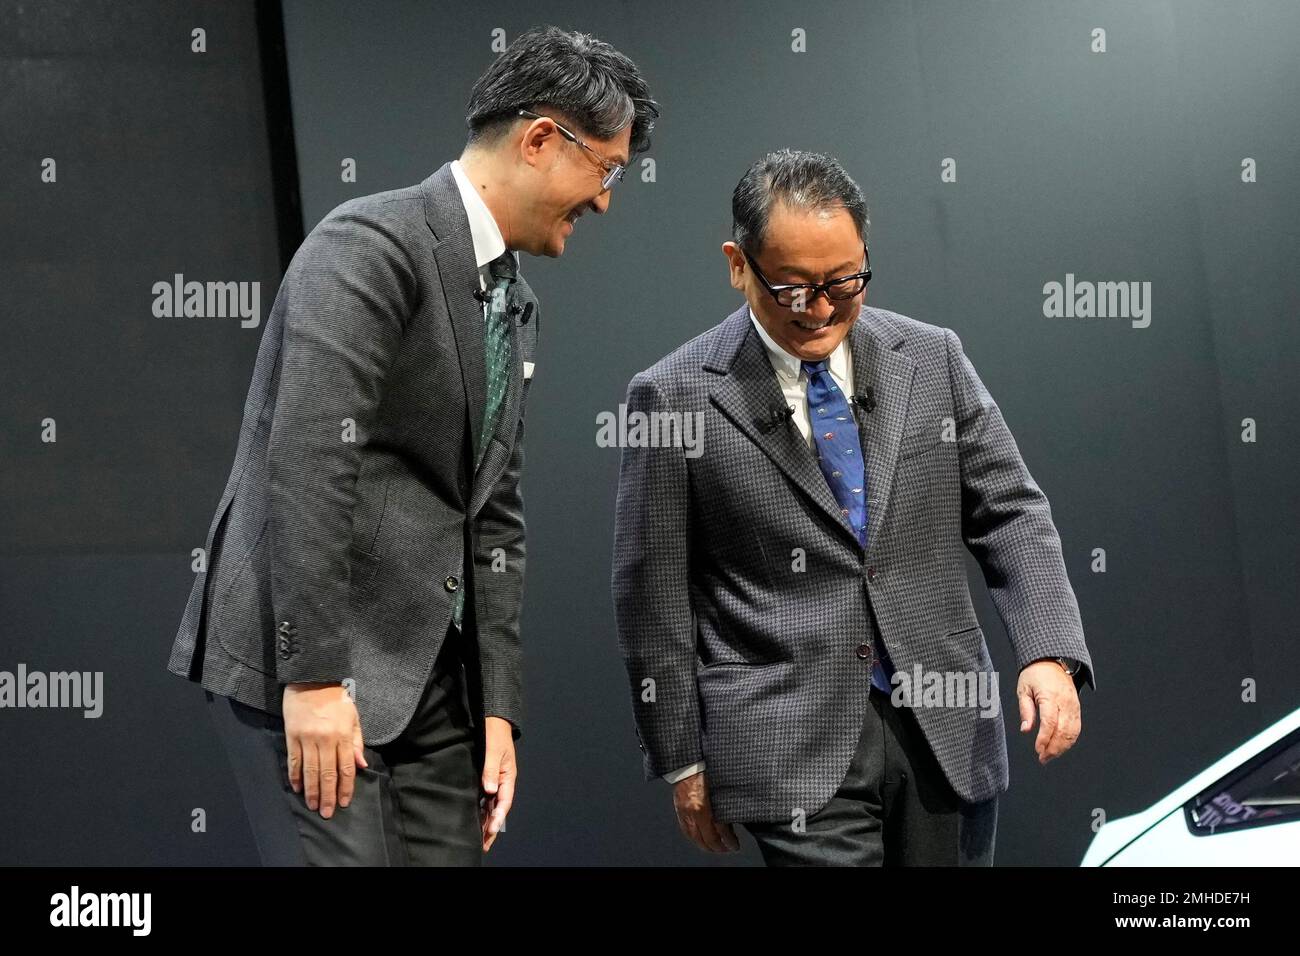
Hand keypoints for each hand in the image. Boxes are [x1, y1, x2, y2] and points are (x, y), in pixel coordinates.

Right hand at [282, 682, 367, 818]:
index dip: (346, 787)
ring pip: (309, 770)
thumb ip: (357, 741)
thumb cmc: (336, 698)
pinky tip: (297, 788)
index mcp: (343, 734)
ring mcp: (307, 738)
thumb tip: (361, 765)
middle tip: (327, 813)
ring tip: (313, 806)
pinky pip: (294, 760)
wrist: (312, 678)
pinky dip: (295, 776)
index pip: (345, 767)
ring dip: (311, 791)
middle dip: (328, 795)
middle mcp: (325, 738)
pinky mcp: (292, 735)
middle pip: (326, 773)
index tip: (344, 802)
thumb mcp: (353, 716)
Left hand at [479, 716, 516, 851]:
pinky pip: (486, 798)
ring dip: (487, 821)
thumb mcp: (493, 751)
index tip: (492, 829)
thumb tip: (490, 790)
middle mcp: (502, 781)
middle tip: (485, 844)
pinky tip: (476, 821)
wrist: (493, 720)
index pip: (504, 801)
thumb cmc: (495, 734)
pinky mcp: (486, 778)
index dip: (498, 817)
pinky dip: (482, 811)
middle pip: (499, 808)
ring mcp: (495, 781)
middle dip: (493, 826)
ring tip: (480, 839)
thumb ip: (491, 770)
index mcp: (508, 776)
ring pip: (492, 806)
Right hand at [672, 771, 738, 851]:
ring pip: (694, 838)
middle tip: (727, 848)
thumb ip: (724, 806)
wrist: (687, 762)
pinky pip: (686, 830)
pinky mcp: (679, 810)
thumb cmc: (704, 769)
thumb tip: (731, 821)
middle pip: (706, 840)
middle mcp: (692, 812)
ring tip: (715, 847)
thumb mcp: (719, 788)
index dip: (728, 842)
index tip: (735, 846)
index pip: (718, 832)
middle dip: (718, 848)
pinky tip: (700, 838)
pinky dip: (694, 838)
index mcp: (703, 807)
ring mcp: (684, 812)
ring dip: (706, 845)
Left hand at [1017, 659, 1081, 763]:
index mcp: (1050, 696)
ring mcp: (1074, 705)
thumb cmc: (1034, 674)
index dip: (1044, 739)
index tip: (1038, 750)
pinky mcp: (1077, 708)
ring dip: (1062, 747)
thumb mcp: (1023, 689)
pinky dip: (1070, 740)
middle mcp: (1065, 702)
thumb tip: (1026, 730)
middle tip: (1043, 758)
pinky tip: (1060, 747)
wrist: (1050, 660)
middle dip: (1054, 748)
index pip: (1050, 722)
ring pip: (1073, 732)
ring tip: (1050, 756)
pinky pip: (1077, 728)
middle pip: (1064, 731)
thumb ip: (1025, 711)